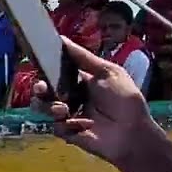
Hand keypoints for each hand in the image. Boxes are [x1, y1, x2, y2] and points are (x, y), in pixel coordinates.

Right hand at [32, 37, 167, 168]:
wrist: (132, 131)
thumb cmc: (125, 100)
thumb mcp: (108, 72)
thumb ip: (84, 57)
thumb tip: (62, 39)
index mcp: (80, 80)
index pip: (56, 71)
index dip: (45, 67)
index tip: (40, 62)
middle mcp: (71, 96)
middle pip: (44, 89)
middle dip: (39, 87)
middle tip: (41, 88)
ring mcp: (68, 115)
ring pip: (44, 107)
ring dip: (49, 106)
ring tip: (62, 109)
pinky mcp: (68, 132)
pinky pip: (56, 126)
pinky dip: (67, 125)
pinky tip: (82, 125)